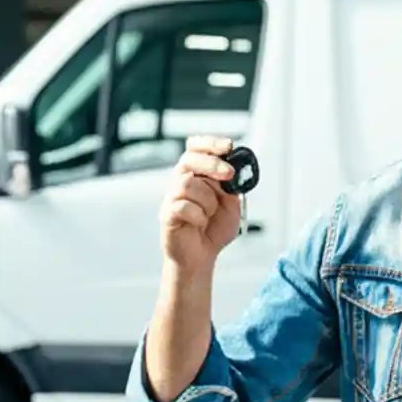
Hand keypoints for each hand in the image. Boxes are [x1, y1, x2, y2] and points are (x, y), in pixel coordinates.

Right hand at [160, 136, 242, 271]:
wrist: (201, 257)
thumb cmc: (213, 228)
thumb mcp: (231, 204)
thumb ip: (231, 186)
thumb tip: (235, 170)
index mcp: (196, 174)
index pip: (195, 148)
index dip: (210, 143)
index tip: (228, 146)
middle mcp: (180, 181)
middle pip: (189, 159)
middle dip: (212, 164)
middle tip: (229, 174)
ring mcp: (171, 197)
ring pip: (188, 183)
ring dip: (207, 199)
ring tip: (210, 214)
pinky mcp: (166, 214)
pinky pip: (183, 206)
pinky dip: (198, 215)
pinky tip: (200, 224)